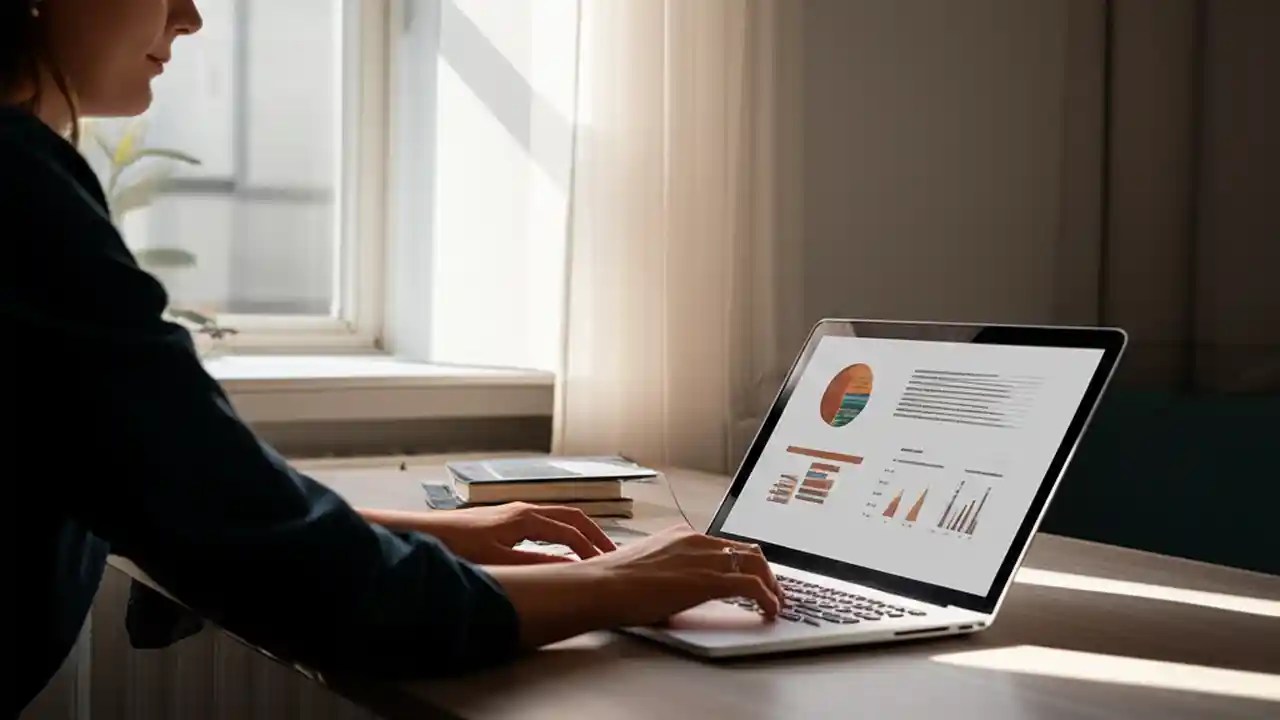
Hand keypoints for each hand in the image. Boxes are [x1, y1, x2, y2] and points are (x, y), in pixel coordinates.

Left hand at [358, 503, 616, 564]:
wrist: (421, 535)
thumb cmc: (455, 548)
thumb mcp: (499, 562)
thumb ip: (536, 565)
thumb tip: (570, 569)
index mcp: (525, 518)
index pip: (572, 531)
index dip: (592, 548)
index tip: (608, 564)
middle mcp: (522, 509)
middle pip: (570, 517)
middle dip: (594, 534)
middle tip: (612, 554)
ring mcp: (512, 513)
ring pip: (557, 518)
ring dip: (578, 533)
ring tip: (592, 552)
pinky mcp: (502, 521)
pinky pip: (543, 524)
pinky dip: (560, 534)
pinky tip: (559, 550)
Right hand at [585, 524, 784, 622]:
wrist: (601, 586)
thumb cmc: (613, 583)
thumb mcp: (647, 569)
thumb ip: (667, 573)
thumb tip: (672, 591)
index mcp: (681, 536)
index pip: (724, 545)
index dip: (742, 562)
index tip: (749, 576)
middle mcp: (697, 541)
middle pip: (746, 550)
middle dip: (763, 571)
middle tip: (770, 590)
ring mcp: (704, 558)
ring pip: (754, 563)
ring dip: (770, 584)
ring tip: (775, 602)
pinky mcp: (709, 580)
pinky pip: (752, 586)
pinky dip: (767, 598)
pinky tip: (770, 611)